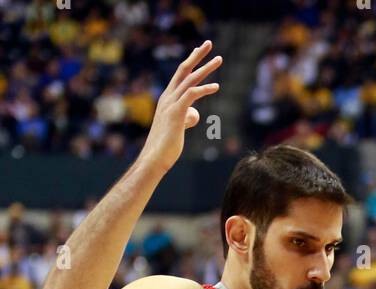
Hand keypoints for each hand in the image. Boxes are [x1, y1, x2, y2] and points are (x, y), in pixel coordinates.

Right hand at [140, 41, 221, 174]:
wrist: (155, 158)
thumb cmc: (167, 146)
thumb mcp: (179, 128)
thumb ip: (187, 117)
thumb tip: (195, 114)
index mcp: (167, 99)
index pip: (180, 75)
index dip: (191, 62)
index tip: (200, 51)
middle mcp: (168, 97)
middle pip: (184, 70)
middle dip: (197, 55)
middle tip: (209, 43)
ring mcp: (171, 103)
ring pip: (190, 79)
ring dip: (206, 68)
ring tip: (219, 59)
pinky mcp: (176, 113)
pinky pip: (191, 94)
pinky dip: (204, 89)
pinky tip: (217, 86)